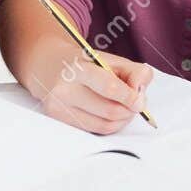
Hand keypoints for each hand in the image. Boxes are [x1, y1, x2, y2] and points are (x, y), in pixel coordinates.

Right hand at [25, 47, 153, 134]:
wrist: (50, 66)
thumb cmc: (85, 64)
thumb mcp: (110, 60)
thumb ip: (134, 71)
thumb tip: (140, 92)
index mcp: (79, 68)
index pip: (110, 87)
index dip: (130, 97)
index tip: (140, 100)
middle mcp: (65, 88)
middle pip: (110, 110)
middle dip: (129, 110)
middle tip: (135, 104)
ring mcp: (59, 106)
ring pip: (104, 125)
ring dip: (122, 120)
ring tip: (124, 108)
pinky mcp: (58, 120)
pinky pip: (95, 131)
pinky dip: (109, 125)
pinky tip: (110, 114)